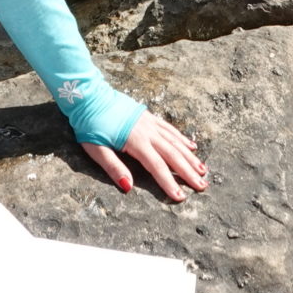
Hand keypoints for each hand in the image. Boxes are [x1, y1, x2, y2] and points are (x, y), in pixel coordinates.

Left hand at [85, 111, 208, 200]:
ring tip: (203, 170)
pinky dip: (182, 139)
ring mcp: (150, 122)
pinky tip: (191, 146)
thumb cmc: (89, 124)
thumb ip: (112, 167)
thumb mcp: (94, 149)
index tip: (181, 197)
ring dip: (190, 157)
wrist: (90, 95)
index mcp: (135, 142)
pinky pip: (170, 129)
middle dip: (188, 171)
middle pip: (172, 154)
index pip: (157, 166)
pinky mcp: (148, 116)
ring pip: (175, 142)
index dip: (169, 183)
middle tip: (203, 186)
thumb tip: (128, 187)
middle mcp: (147, 131)